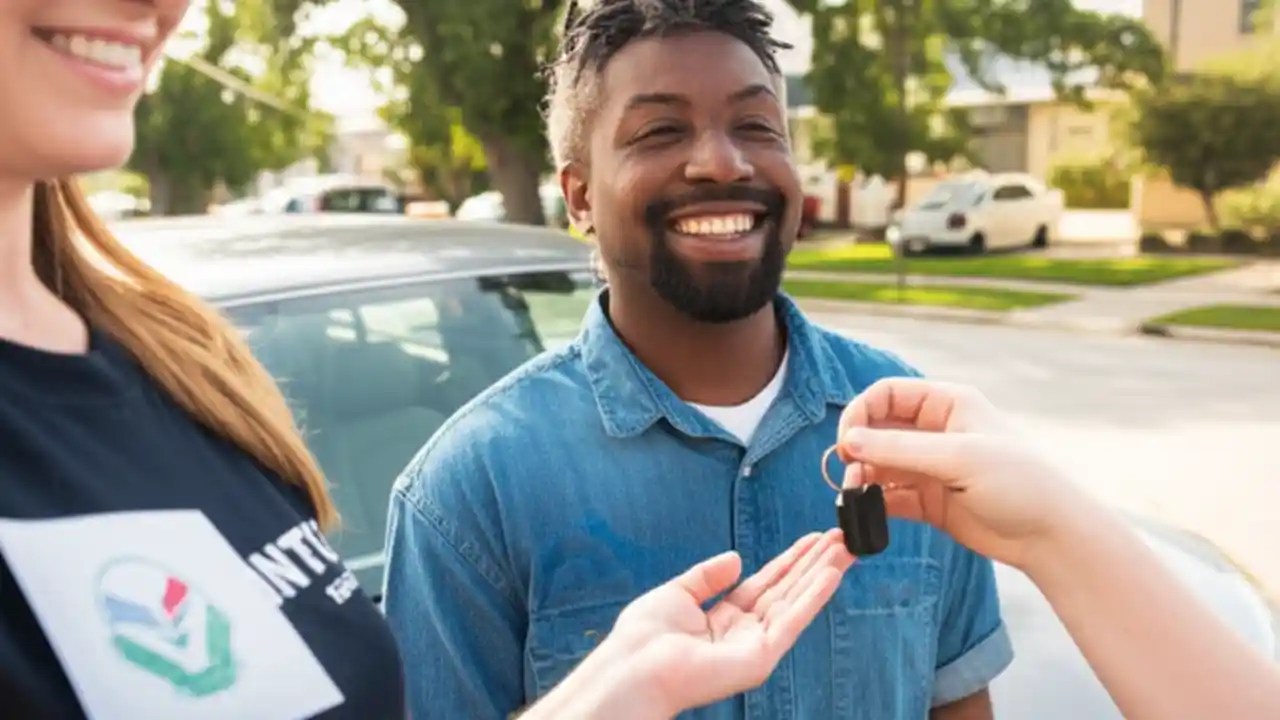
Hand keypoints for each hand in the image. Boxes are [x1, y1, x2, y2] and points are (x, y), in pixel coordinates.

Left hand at [609, 530, 852, 716]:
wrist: (633, 666)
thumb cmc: (644, 637)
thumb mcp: (677, 593)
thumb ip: (708, 576)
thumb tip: (737, 558)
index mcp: (725, 618)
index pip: (768, 584)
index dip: (791, 561)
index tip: (815, 539)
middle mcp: (746, 632)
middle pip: (788, 590)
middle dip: (815, 563)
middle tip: (842, 537)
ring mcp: (756, 646)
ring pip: (796, 602)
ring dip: (823, 574)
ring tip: (847, 548)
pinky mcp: (760, 657)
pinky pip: (792, 621)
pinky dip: (814, 597)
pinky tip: (832, 575)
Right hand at [836, 378, 1087, 569]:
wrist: (1051, 535)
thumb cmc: (1018, 483)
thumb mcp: (958, 458)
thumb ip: (899, 449)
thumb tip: (847, 442)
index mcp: (947, 404)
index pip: (887, 395)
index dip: (861, 412)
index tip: (846, 441)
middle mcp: (935, 432)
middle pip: (878, 430)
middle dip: (858, 448)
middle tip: (848, 471)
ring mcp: (931, 468)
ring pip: (880, 465)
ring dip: (862, 478)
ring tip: (857, 496)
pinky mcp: (929, 501)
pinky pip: (890, 497)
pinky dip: (874, 504)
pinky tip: (868, 514)